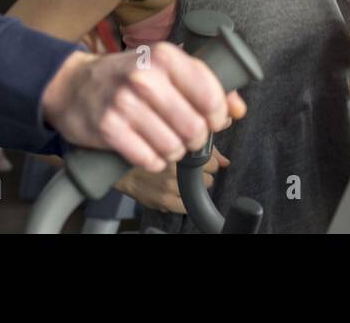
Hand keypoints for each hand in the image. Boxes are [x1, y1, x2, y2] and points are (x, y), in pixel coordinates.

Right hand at [40, 43, 246, 170]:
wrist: (70, 84)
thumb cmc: (125, 77)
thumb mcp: (165, 68)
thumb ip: (205, 85)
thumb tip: (238, 109)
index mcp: (165, 56)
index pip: (211, 96)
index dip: (216, 116)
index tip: (209, 119)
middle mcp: (145, 77)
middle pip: (195, 128)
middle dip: (193, 138)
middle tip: (182, 133)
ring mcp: (124, 103)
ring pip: (173, 148)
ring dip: (172, 151)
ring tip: (160, 139)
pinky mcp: (108, 128)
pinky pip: (149, 159)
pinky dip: (151, 160)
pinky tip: (143, 147)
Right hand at [116, 147, 230, 212]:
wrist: (124, 170)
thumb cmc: (149, 153)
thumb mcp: (176, 143)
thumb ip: (203, 148)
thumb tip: (225, 160)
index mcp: (179, 147)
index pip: (210, 158)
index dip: (208, 160)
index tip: (201, 160)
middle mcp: (175, 166)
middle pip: (209, 174)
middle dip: (203, 173)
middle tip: (190, 171)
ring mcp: (170, 185)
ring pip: (202, 189)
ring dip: (197, 186)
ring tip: (183, 181)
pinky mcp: (164, 201)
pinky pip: (188, 206)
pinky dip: (187, 201)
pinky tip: (178, 193)